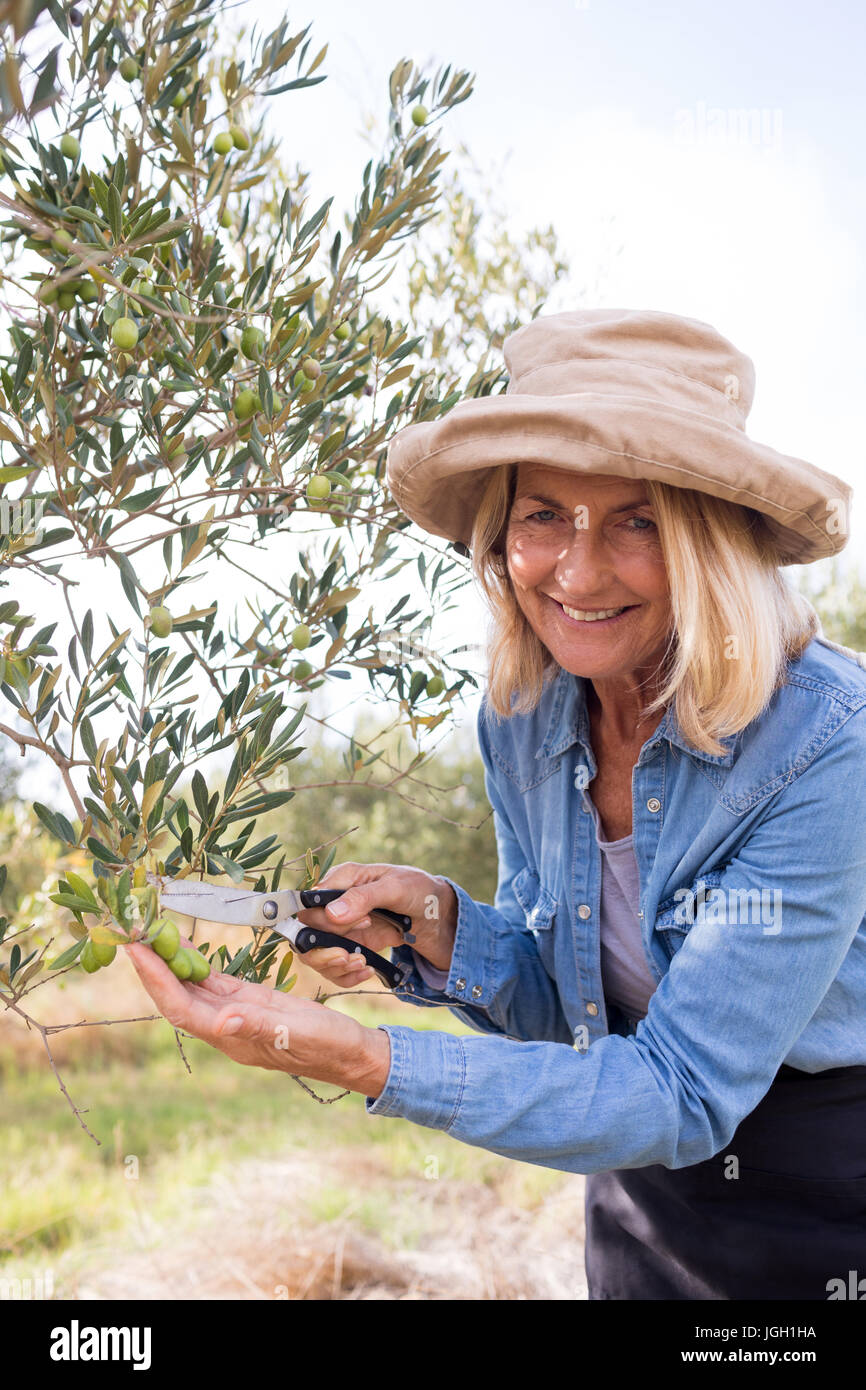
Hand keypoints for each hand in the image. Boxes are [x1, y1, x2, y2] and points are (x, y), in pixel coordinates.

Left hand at [123, 936, 390, 1097]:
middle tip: (133, 932)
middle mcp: (224, 1026)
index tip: (137, 950)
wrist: (350, 1052)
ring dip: (171, 962)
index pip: (181, 1007)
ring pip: (192, 987)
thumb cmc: (327, 1046)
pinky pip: (214, 981)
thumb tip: (222, 1022)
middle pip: (178, 996)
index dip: (156, 980)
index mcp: (230, 1037)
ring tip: (150, 932)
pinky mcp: (250, 1001)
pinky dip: (197, 963)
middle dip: (154, 967)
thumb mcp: (296, 1034)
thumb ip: (260, 1027)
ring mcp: (236, 1013)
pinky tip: (184, 946)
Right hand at [295, 861, 457, 987]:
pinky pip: (334, 968)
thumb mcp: (396, 888)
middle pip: (306, 933)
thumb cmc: (420, 890)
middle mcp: (336, 904)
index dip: (324, 920)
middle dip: (325, 949)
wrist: (440, 916)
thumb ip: (363, 897)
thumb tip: (332, 913)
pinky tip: (366, 971)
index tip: (357, 924)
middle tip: (350, 955)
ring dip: (334, 966)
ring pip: (316, 955)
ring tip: (361, 964)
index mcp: (342, 880)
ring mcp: (342, 929)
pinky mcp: (352, 947)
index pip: (310, 904)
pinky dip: (346, 975)